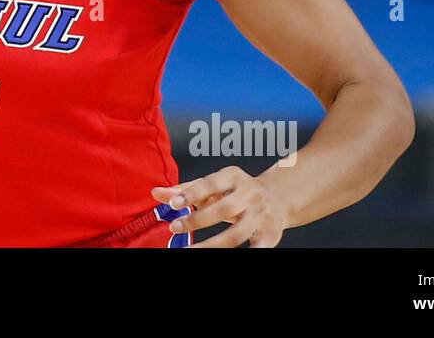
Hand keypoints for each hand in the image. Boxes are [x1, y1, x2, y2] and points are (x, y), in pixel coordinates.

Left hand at [151, 165, 287, 247]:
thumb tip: (156, 193)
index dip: (192, 193)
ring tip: (191, 250)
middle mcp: (249, 193)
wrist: (277, 197)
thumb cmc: (237, 191)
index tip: (173, 204)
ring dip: (213, 244)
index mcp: (233, 177)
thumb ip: (185, 190)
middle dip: (198, 219)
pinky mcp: (271, 233)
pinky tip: (228, 256)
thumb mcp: (213, 185)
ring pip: (238, 233)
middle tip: (175, 227)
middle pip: (225, 209)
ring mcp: (261, 214)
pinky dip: (249, 252)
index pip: (210, 183)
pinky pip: (259, 246)